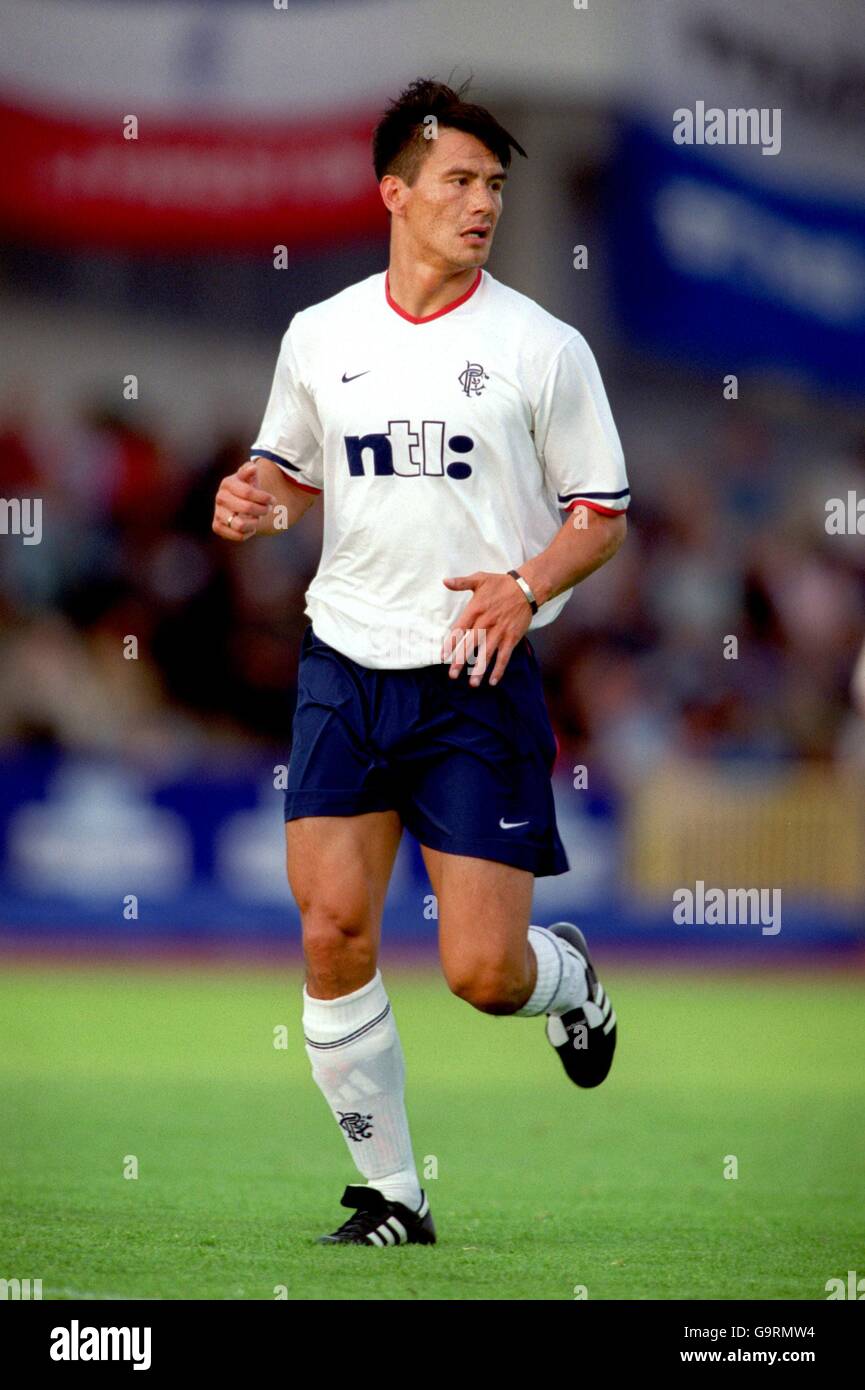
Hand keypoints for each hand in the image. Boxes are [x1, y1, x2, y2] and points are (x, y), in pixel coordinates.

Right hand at [212, 461, 275, 541]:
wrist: (238, 504)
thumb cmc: (247, 489)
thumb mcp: (250, 478)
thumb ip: (250, 471)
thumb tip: (252, 467)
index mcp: (227, 483)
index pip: (248, 492)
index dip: (264, 498)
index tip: (273, 500)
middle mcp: (220, 498)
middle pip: (247, 508)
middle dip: (262, 510)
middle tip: (266, 509)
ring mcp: (217, 513)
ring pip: (240, 525)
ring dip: (254, 523)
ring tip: (257, 518)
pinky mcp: (217, 527)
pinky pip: (238, 535)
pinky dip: (248, 532)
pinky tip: (250, 526)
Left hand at [441, 570, 532, 686]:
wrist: (526, 588)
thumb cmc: (501, 584)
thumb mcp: (480, 578)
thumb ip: (461, 582)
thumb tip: (445, 581)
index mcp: (476, 609)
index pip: (460, 629)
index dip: (451, 643)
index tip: (443, 656)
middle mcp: (486, 622)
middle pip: (471, 644)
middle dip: (461, 660)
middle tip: (452, 675)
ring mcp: (500, 631)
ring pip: (488, 653)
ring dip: (480, 669)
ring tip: (472, 684)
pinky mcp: (512, 637)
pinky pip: (505, 656)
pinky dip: (499, 669)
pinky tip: (493, 681)